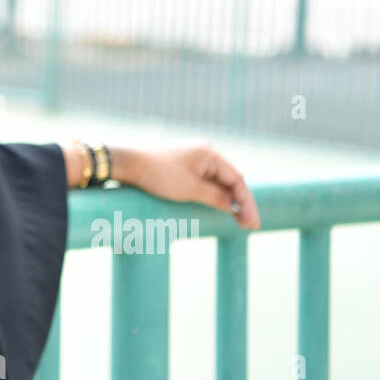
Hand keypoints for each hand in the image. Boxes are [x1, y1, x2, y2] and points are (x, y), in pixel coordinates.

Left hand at [128, 141, 259, 230]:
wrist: (128, 164)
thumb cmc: (158, 174)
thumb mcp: (190, 189)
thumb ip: (216, 197)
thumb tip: (235, 206)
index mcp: (210, 154)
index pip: (237, 179)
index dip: (247, 203)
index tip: (252, 223)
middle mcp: (205, 152)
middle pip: (230, 180)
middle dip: (240, 203)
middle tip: (248, 226)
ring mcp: (194, 157)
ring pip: (218, 181)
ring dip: (228, 200)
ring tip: (238, 220)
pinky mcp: (184, 164)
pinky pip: (205, 180)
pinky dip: (214, 194)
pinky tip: (219, 207)